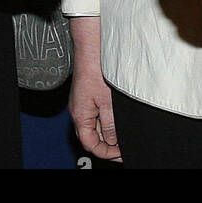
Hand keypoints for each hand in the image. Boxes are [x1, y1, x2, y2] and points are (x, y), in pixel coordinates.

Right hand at [68, 16, 120, 160]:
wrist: (92, 48)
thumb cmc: (97, 71)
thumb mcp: (108, 102)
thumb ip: (110, 125)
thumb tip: (113, 142)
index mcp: (80, 115)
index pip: (89, 143)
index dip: (105, 152)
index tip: (120, 154)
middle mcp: (78, 111)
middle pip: (90, 136)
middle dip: (107, 145)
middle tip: (123, 148)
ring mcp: (82, 102)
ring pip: (94, 125)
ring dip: (107, 132)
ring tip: (123, 134)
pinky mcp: (88, 94)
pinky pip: (96, 113)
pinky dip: (106, 120)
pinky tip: (117, 118)